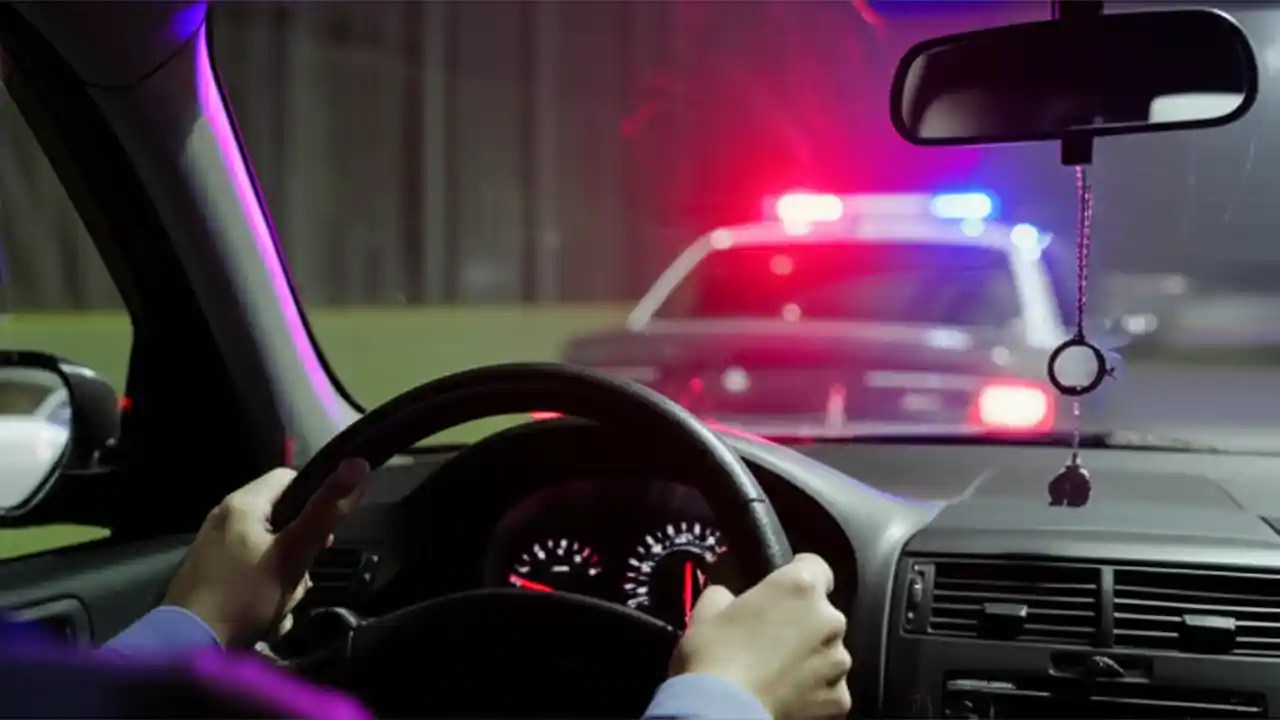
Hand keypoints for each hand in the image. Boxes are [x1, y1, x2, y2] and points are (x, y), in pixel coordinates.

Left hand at [163, 458, 371, 647]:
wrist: (189, 646)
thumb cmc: (246, 595)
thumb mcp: (294, 555)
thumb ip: (326, 512)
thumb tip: (358, 463)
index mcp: (241, 503)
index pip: (290, 478)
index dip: (315, 499)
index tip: (325, 533)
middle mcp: (222, 516)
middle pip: (280, 515)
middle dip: (301, 544)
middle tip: (305, 570)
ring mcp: (212, 545)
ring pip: (268, 545)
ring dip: (285, 569)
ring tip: (285, 595)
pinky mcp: (207, 571)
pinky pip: (249, 565)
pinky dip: (264, 581)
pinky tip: (267, 606)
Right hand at [670, 553, 852, 719]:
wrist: (722, 712)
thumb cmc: (713, 654)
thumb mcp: (707, 611)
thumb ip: (727, 595)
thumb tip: (729, 599)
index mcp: (800, 586)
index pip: (817, 568)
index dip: (800, 577)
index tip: (783, 593)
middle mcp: (829, 619)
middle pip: (823, 614)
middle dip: (803, 624)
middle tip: (771, 640)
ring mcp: (838, 661)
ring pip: (829, 653)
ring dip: (811, 659)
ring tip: (778, 674)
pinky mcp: (840, 698)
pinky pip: (829, 689)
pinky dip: (814, 692)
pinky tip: (785, 697)